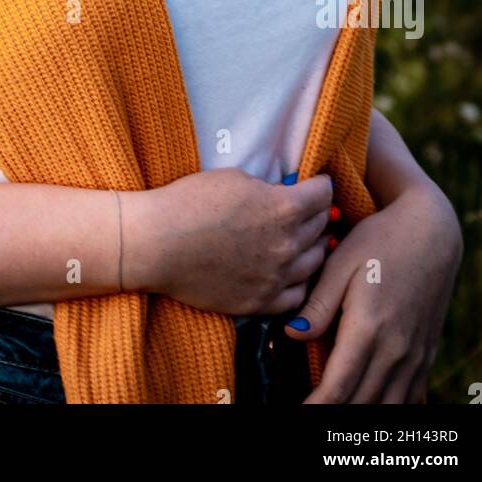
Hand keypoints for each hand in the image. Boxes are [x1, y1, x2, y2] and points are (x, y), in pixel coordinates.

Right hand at [143, 167, 332, 314]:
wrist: (158, 244)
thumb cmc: (190, 202)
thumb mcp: (235, 178)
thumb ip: (268, 188)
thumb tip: (284, 193)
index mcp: (284, 208)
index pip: (323, 194)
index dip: (320, 185)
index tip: (316, 184)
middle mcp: (288, 245)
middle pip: (321, 227)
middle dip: (317, 214)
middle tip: (310, 209)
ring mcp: (276, 278)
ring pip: (314, 263)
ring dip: (312, 247)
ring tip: (303, 240)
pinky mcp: (260, 303)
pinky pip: (296, 296)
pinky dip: (298, 281)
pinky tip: (290, 272)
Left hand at [283, 181, 462, 402]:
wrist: (431, 232)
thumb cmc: (380, 241)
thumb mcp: (341, 263)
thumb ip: (318, 304)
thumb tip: (293, 334)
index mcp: (368, 329)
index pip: (338, 387)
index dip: (315, 406)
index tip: (298, 411)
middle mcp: (396, 350)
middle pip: (361, 402)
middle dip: (333, 411)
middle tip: (309, 408)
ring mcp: (415, 355)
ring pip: (387, 405)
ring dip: (360, 410)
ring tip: (335, 406)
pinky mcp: (426, 353)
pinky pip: (410, 396)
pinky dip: (388, 405)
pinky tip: (371, 402)